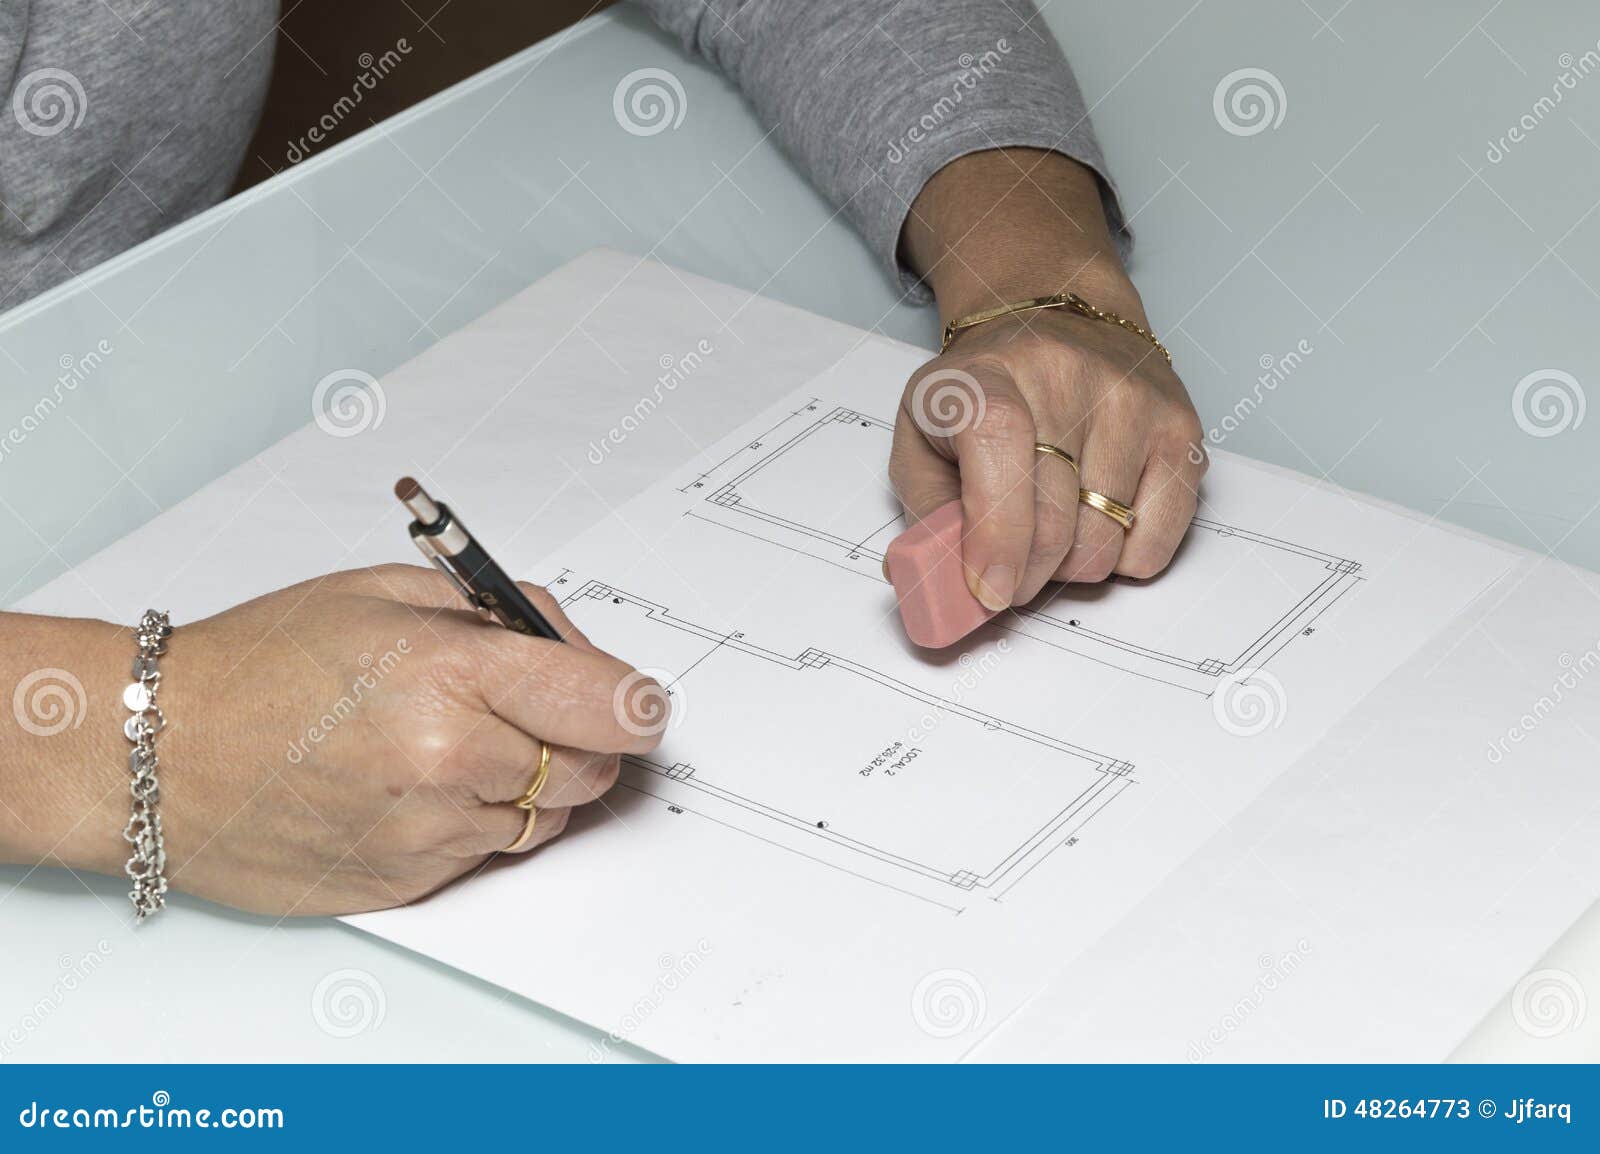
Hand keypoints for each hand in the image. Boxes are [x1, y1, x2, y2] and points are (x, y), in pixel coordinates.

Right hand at [38, 564, 664, 915]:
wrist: (159, 753)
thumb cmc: (260, 664)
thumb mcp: (388, 594)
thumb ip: (504, 615)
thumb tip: (580, 649)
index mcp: (451, 675)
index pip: (611, 705)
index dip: (639, 702)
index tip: (640, 701)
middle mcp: (448, 762)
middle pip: (592, 768)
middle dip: (583, 738)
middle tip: (537, 709)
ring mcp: (428, 834)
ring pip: (547, 817)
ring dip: (531, 783)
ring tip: (459, 743)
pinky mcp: (407, 886)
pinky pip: (490, 855)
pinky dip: (479, 822)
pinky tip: (419, 787)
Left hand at [894, 148, 1205, 615]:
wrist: (1053, 323)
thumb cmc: (981, 394)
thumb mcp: (921, 439)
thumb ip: (924, 514)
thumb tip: (933, 584)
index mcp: (986, 376)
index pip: (998, 447)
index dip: (996, 533)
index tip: (989, 590)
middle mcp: (1066, 377)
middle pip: (1053, 521)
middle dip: (1022, 574)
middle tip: (1006, 572)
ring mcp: (1132, 402)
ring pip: (1102, 544)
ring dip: (1067, 566)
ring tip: (1050, 530)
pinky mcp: (1181, 430)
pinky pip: (1155, 543)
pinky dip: (1120, 559)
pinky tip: (1096, 522)